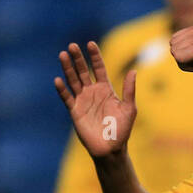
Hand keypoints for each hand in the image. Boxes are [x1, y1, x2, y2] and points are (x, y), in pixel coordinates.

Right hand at [53, 42, 135, 157]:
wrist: (111, 149)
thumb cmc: (122, 130)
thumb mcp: (129, 109)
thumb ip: (129, 90)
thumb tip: (133, 70)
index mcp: (106, 89)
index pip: (99, 68)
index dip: (95, 56)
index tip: (90, 44)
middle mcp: (92, 92)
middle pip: (83, 71)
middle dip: (78, 58)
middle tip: (72, 45)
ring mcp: (82, 100)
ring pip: (73, 80)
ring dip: (68, 68)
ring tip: (63, 55)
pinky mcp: (75, 111)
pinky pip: (67, 97)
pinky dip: (62, 89)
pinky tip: (58, 79)